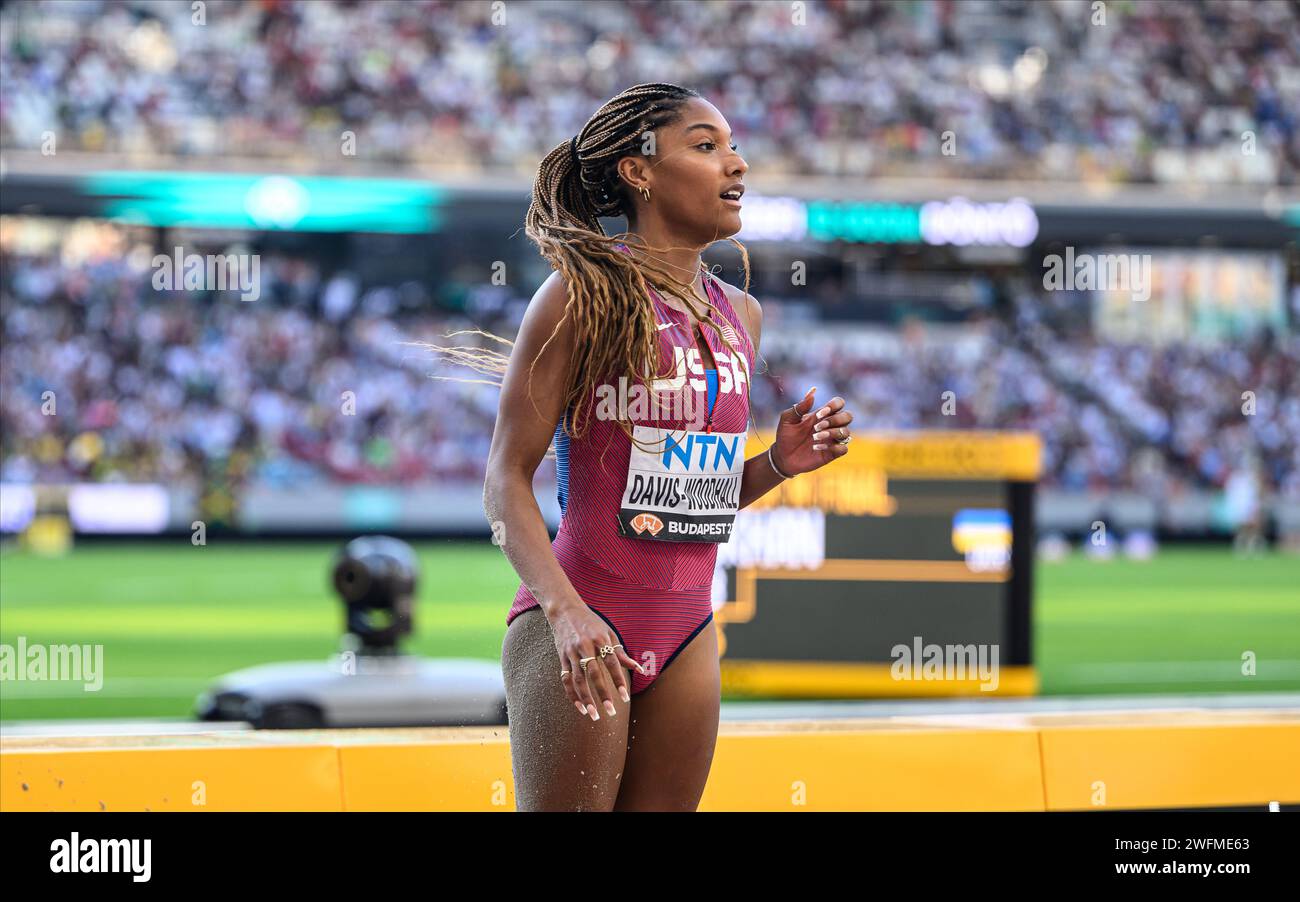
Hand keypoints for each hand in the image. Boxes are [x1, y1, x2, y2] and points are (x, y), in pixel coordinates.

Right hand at [550, 603, 644, 720]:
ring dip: (586, 699)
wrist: (565, 611)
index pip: (612, 664)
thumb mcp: (609, 633)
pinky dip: (572, 694)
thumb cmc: (591, 622)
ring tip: (593, 715)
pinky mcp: (562, 657)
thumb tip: (639, 669)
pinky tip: (579, 707)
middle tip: (611, 712)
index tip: (625, 697)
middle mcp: (585, 647)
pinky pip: (566, 679)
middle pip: (594, 674)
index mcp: (600, 640)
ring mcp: (571, 653)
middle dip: (602, 694)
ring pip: (578, 680)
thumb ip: (621, 653)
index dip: (618, 681)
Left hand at [771, 386, 854, 475]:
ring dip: (832, 433)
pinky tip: (817, 447)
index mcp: (822, 414)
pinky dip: (833, 447)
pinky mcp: (832, 453)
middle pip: (848, 416)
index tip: (818, 414)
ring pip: (847, 432)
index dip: (833, 406)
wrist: (782, 456)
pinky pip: (843, 449)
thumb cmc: (786, 436)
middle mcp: (830, 426)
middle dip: (835, 420)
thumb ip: (800, 406)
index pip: (839, 403)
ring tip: (814, 438)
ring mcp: (832, 439)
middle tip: (816, 427)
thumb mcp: (788, 419)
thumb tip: (813, 391)